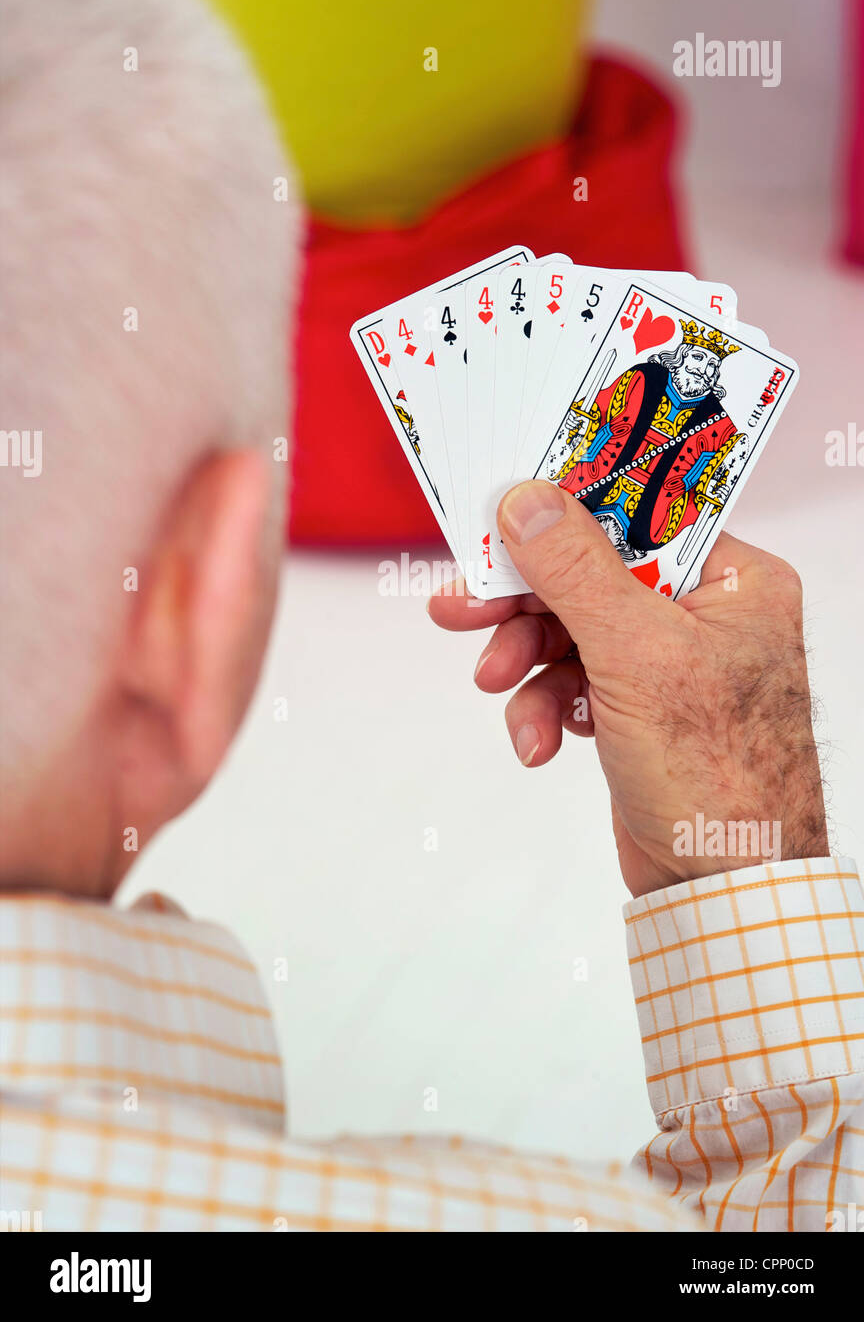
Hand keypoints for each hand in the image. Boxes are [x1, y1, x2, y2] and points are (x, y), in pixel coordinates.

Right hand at [429, 480, 827, 896]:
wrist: (721, 888)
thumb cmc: (717, 776)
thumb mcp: (636, 656)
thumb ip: (576, 572)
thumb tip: (527, 501)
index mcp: (733, 582)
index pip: (636, 517)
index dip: (560, 517)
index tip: (496, 522)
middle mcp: (706, 614)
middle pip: (591, 575)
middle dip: (525, 603)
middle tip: (462, 608)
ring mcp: (671, 665)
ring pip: (572, 631)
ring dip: (527, 661)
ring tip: (498, 687)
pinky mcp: (640, 710)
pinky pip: (574, 682)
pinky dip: (546, 707)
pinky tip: (539, 741)